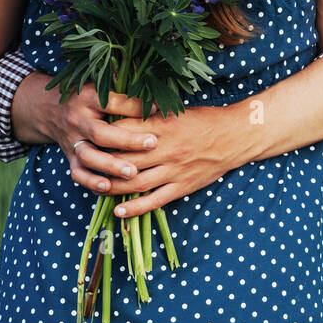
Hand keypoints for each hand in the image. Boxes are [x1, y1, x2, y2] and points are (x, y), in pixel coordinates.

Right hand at [11, 74, 160, 193]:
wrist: (50, 110)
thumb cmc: (87, 97)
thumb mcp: (100, 85)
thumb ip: (123, 89)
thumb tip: (155, 96)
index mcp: (87, 98)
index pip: (111, 102)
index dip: (134, 106)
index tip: (156, 109)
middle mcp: (77, 120)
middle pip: (100, 133)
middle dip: (127, 141)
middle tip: (152, 144)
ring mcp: (72, 141)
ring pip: (88, 156)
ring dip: (110, 166)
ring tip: (133, 173)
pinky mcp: (69, 157)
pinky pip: (78, 173)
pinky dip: (92, 182)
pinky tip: (108, 188)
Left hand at [97, 103, 257, 217]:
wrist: (237, 136)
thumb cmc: (206, 120)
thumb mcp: (177, 112)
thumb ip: (151, 117)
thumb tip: (122, 118)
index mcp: (163, 126)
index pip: (124, 131)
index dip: (104, 136)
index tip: (91, 138)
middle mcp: (166, 149)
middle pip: (124, 159)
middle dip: (102, 163)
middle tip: (86, 165)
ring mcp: (174, 170)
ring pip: (135, 182)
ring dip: (112, 188)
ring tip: (96, 188)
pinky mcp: (182, 186)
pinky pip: (154, 200)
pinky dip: (135, 207)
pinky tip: (118, 210)